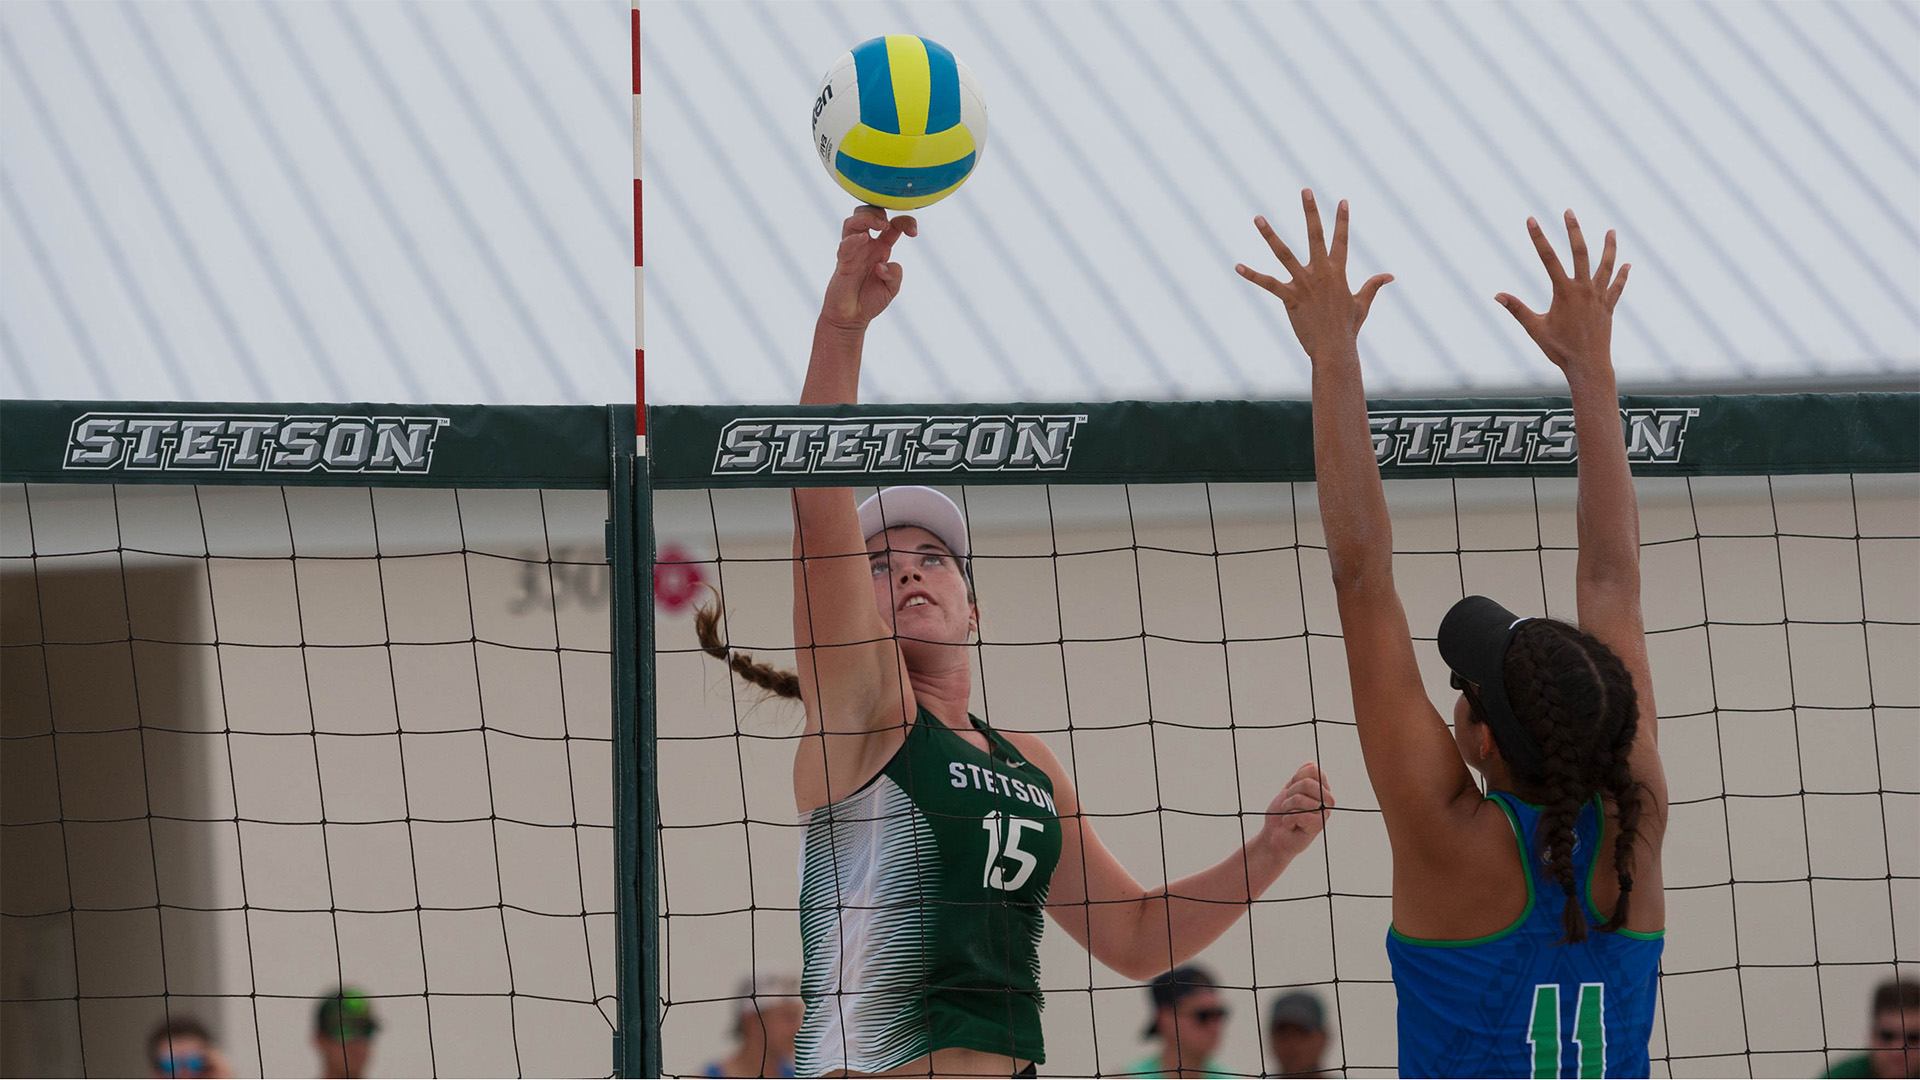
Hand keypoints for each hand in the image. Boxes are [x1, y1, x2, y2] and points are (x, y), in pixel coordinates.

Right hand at [821, 205, 916, 331]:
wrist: (851, 318)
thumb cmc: (870, 301)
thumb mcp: (891, 289)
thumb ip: (895, 274)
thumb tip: (882, 265)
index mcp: (882, 248)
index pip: (894, 225)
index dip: (905, 222)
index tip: (913, 233)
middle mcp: (867, 245)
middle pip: (869, 213)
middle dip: (880, 212)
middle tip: (888, 224)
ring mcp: (853, 252)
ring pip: (853, 222)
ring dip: (867, 218)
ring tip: (881, 225)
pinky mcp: (842, 262)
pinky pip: (845, 245)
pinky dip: (854, 240)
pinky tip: (864, 239)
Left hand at [1237, 189, 1393, 359]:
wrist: (1335, 349)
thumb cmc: (1348, 329)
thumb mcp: (1363, 304)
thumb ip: (1373, 286)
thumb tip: (1390, 275)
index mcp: (1338, 273)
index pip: (1342, 240)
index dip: (1342, 220)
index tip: (1342, 201)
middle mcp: (1321, 273)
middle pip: (1315, 236)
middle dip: (1310, 212)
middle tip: (1305, 190)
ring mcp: (1304, 284)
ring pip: (1284, 253)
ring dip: (1270, 234)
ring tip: (1258, 217)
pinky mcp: (1290, 298)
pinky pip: (1268, 284)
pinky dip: (1253, 275)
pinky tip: (1238, 266)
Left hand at [1259, 761, 1334, 860]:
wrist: (1274, 837)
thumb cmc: (1281, 814)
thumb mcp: (1289, 791)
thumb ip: (1299, 778)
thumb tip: (1310, 764)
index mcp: (1322, 789)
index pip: (1312, 770)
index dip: (1295, 779)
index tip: (1291, 792)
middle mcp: (1327, 800)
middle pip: (1307, 782)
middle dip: (1290, 794)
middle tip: (1288, 806)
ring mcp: (1325, 813)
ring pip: (1299, 798)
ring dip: (1286, 808)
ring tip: (1289, 816)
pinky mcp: (1319, 825)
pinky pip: (1298, 814)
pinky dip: (1287, 820)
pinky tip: (1291, 826)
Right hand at [1496, 210, 1628, 371]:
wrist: (1588, 365)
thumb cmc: (1559, 349)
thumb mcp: (1534, 328)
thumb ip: (1517, 309)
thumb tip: (1497, 295)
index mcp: (1564, 292)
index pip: (1548, 258)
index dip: (1538, 237)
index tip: (1531, 220)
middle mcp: (1584, 289)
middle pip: (1580, 253)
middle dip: (1573, 230)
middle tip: (1569, 212)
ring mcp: (1599, 297)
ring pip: (1606, 266)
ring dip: (1609, 247)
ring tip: (1612, 231)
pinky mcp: (1608, 307)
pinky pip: (1617, 287)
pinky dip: (1621, 275)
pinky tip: (1627, 264)